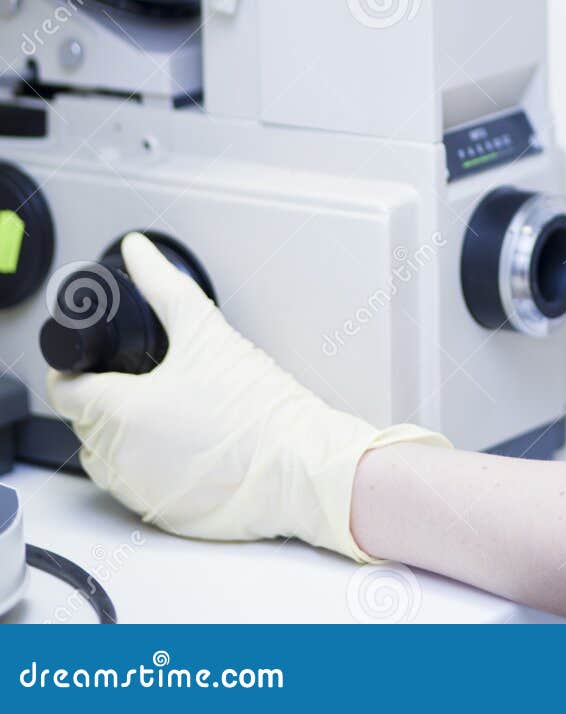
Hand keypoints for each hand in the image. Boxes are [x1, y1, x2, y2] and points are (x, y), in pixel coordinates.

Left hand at [48, 233, 448, 560]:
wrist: (300, 464)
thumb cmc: (258, 405)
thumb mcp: (206, 330)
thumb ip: (163, 285)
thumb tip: (138, 250)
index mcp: (120, 413)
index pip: (66, 390)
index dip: (76, 368)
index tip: (95, 359)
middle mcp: (119, 458)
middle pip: (84, 422)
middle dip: (103, 397)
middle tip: (140, 376)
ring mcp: (137, 490)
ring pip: (103, 457)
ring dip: (119, 433)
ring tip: (164, 407)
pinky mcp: (159, 514)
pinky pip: (131, 484)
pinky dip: (144, 462)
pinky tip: (180, 442)